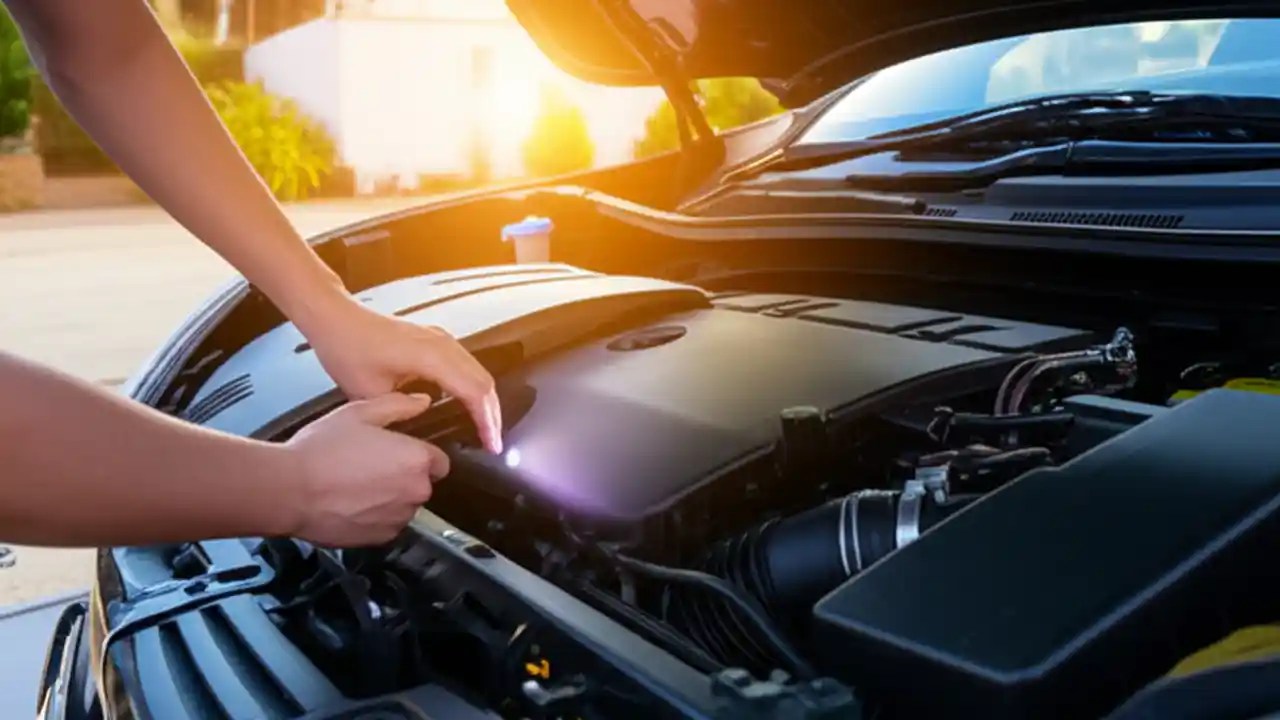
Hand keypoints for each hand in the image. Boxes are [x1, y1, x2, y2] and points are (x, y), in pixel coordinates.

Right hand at [284, 393, 449, 545]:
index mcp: (416, 460)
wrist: (289, 491)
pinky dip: (374, 516)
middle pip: (421, 483)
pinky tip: (350, 502)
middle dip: (403, 475)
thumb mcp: (359, 412)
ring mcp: (398, 518)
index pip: (439, 460)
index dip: (418, 454)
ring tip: (356, 483)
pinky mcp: (380, 538)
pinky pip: (387, 524)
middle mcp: (415, 492)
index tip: (399, 451)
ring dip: (389, 496)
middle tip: (369, 464)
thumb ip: (398, 405)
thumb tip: (420, 402)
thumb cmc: (320, 452)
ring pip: (404, 505)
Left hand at [302, 298, 502, 453]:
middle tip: (493, 444)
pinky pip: (467, 365)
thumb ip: (402, 412)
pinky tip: (469, 406)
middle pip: (484, 381)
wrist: (336, 318)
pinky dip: (474, 388)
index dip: (486, 421)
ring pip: (478, 372)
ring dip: (485, 401)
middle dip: (492, 415)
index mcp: (431, 356)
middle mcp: (443, 344)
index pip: (473, 392)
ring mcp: (441, 339)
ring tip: (486, 429)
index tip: (491, 445)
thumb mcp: (369, 393)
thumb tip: (424, 426)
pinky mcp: (436, 340)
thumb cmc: (347, 350)